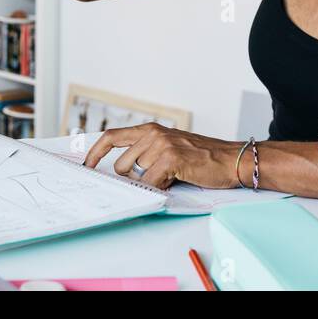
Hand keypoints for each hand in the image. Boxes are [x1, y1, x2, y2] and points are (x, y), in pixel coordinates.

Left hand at [82, 122, 242, 189]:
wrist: (231, 159)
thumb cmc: (201, 157)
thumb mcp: (169, 147)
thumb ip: (146, 153)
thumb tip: (122, 173)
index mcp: (150, 130)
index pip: (111, 137)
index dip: (95, 152)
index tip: (87, 165)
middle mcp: (152, 134)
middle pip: (121, 164)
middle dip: (133, 179)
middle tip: (155, 179)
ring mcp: (161, 145)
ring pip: (136, 175)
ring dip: (151, 183)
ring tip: (172, 176)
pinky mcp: (170, 158)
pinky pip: (151, 183)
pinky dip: (160, 188)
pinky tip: (176, 180)